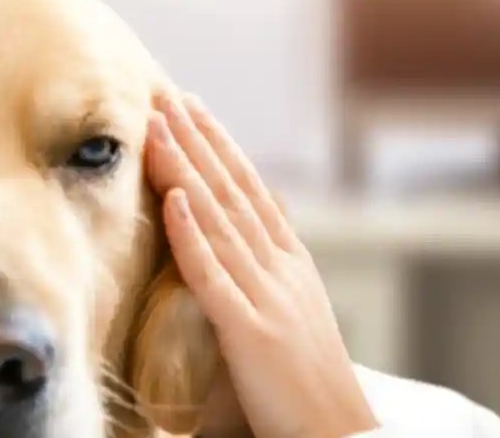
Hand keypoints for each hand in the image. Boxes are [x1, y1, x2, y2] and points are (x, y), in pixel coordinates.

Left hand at [143, 94, 378, 437]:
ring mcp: (268, 296)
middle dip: (197, 141)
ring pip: (219, 219)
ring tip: (158, 127)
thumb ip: (268, 273)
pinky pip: (215, 276)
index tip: (192, 108)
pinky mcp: (252, 332)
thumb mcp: (295, 312)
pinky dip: (193, 235)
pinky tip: (174, 200)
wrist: (340, 431)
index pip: (250, 190)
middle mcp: (281, 267)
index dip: (219, 146)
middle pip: (233, 191)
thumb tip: (245, 236)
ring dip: (187, 170)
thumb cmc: (310, 382)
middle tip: (166, 96)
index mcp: (291, 261)